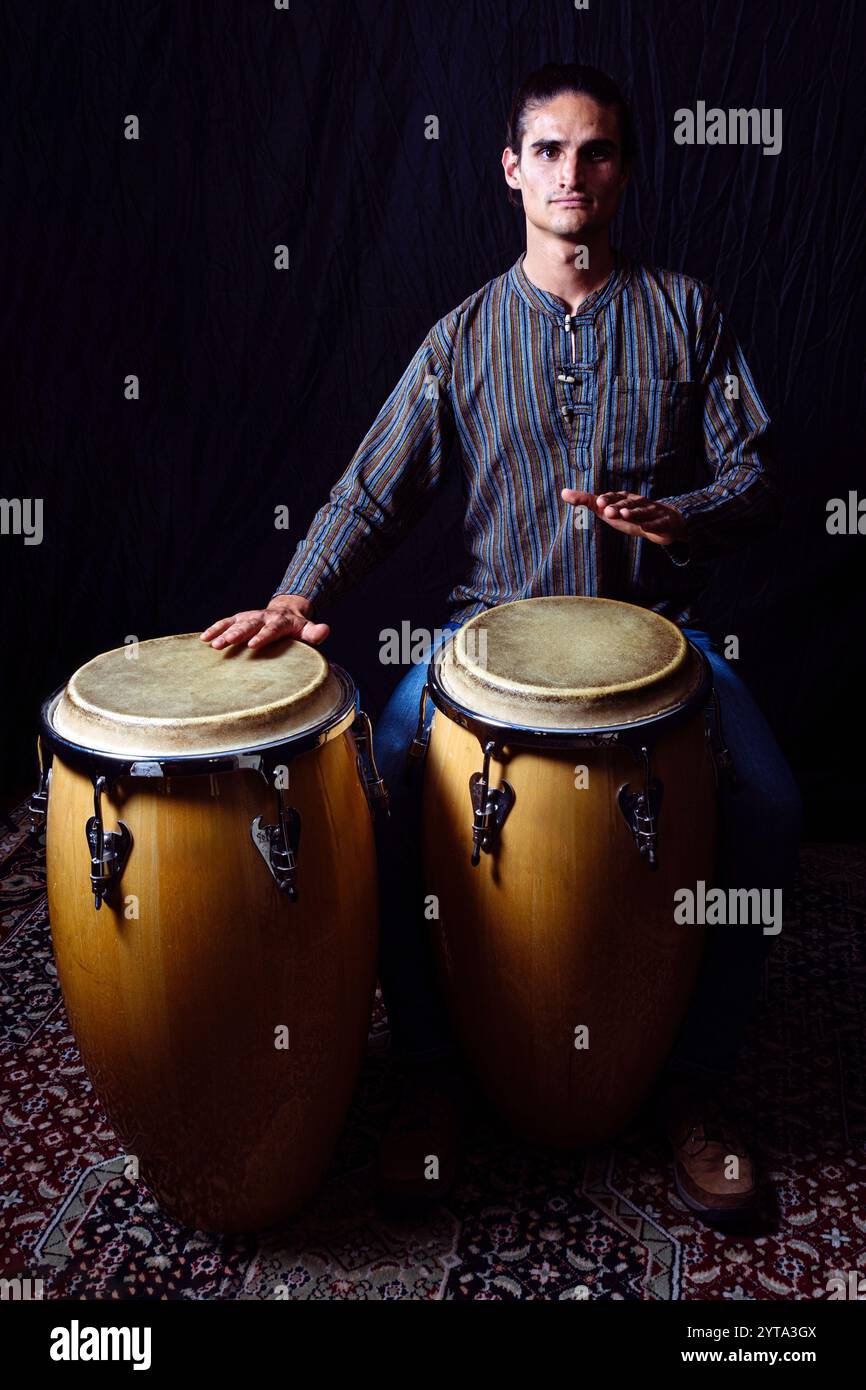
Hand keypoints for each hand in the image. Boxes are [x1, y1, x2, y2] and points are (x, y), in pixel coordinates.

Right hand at [200, 593, 329, 649]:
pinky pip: (225, 623)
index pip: (271, 629)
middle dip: (237, 634)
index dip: (262, 636)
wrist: (285, 612)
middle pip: (249, 625)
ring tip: (212, 644)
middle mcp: (262, 617)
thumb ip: (314, 632)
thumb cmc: (296, 628)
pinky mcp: (239, 619)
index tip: (252, 645)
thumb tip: (325, 630)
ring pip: (234, 624)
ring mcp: (249, 617)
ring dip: (222, 633)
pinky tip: (203, 639)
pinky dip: (214, 629)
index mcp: (280, 622)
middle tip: (226, 644)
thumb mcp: (307, 630)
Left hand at [561, 489, 686, 545]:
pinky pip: (657, 524)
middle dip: (617, 507)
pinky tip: (645, 527)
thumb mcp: (608, 509)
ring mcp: (651, 512)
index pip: (615, 497)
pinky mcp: (662, 523)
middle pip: (627, 504)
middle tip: (607, 511)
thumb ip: (587, 501)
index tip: (599, 503)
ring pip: (642, 512)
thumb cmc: (629, 514)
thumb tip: (563, 492)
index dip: (607, 499)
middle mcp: (638, 502)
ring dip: (633, 513)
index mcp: (624, 498)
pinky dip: (651, 525)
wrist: (664, 522)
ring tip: (624, 515)